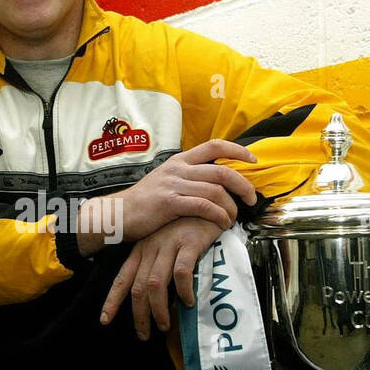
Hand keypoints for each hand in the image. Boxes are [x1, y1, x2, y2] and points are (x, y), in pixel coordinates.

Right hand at [76, 139, 255, 256]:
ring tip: (233, 218)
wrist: (117, 213)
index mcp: (180, 160)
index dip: (237, 151)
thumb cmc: (143, 203)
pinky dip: (218, 216)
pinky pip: (203, 206)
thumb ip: (188, 178)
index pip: (214, 146)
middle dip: (242, 184)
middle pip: (221, 171)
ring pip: (215, 190)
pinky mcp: (170, 203)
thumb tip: (213, 181)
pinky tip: (221, 223)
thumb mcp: (166, 181)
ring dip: (230, 207)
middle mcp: (179, 169)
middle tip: (251, 198)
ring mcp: (174, 185)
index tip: (253, 160)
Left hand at [100, 216, 225, 339]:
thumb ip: (159, 267)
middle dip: (139, 314)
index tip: (104, 320)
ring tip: (165, 325)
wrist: (209, 202)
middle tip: (144, 334)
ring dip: (159, 309)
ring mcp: (169, 245)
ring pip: (155, 283)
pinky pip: (181, 272)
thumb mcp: (166, 245)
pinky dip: (183, 291)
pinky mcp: (189, 243)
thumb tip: (158, 300)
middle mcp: (151, 248)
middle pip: (138, 287)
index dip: (113, 300)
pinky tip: (188, 302)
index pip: (122, 278)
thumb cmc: (188, 228)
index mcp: (142, 250)